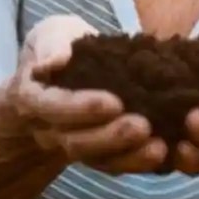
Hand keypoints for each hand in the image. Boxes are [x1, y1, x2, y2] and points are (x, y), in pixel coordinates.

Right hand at [7, 15, 167, 173]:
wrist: (62, 71)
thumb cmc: (59, 45)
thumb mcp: (51, 33)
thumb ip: (51, 44)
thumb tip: (53, 62)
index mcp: (33, 97)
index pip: (52, 107)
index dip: (81, 108)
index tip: (114, 103)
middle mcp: (50, 128)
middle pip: (76, 143)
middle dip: (110, 138)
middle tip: (143, 127)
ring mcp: (74, 144)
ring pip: (97, 160)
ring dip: (129, 157)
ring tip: (159, 148)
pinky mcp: (98, 153)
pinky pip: (115, 165)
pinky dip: (139, 162)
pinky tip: (165, 153)